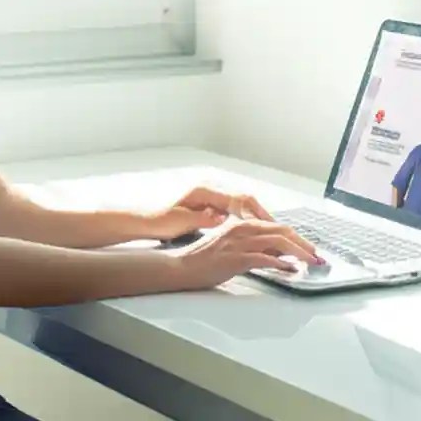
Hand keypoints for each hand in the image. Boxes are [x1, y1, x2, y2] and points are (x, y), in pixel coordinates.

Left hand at [147, 185, 273, 239]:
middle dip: (261, 214)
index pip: (237, 199)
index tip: (268, 226)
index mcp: (205, 190)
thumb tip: (223, 219)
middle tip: (277, 229)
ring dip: (255, 217)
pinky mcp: (209, 204)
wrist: (143, 220)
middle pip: (244, 199)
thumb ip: (204, 219)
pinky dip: (245, 220)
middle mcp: (210, 189)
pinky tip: (252, 231)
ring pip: (241, 204)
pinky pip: (234, 210)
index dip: (254, 214)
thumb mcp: (181, 220)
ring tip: (271, 231)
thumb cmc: (159, 220)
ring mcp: (211, 196)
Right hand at [175, 218, 321, 288]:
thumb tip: (280, 253)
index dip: (297, 237)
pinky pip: (265, 259)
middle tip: (316, 255)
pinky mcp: (236, 258)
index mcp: (243, 224)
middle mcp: (243, 229)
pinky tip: (290, 269)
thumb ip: (254, 245)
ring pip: (278, 242)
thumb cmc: (205, 259)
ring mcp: (239, 243)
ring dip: (298, 252)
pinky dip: (281, 264)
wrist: (182, 267)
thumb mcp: (232, 246)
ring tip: (310, 261)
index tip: (309, 247)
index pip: (277, 226)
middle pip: (282, 231)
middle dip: (303, 243)